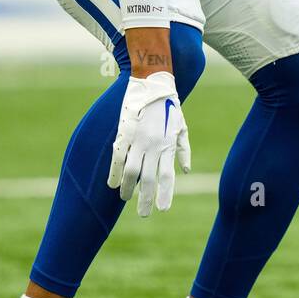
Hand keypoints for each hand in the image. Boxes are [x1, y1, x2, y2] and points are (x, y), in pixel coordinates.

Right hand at [107, 71, 190, 217]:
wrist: (153, 83)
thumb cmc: (171, 105)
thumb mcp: (183, 127)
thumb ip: (183, 150)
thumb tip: (186, 171)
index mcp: (168, 145)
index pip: (167, 176)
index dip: (165, 195)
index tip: (163, 210)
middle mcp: (153, 145)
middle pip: (148, 179)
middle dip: (145, 199)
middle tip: (143, 214)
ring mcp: (137, 139)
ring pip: (131, 170)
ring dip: (128, 188)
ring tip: (126, 200)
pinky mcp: (124, 132)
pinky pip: (118, 156)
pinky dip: (114, 171)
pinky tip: (112, 184)